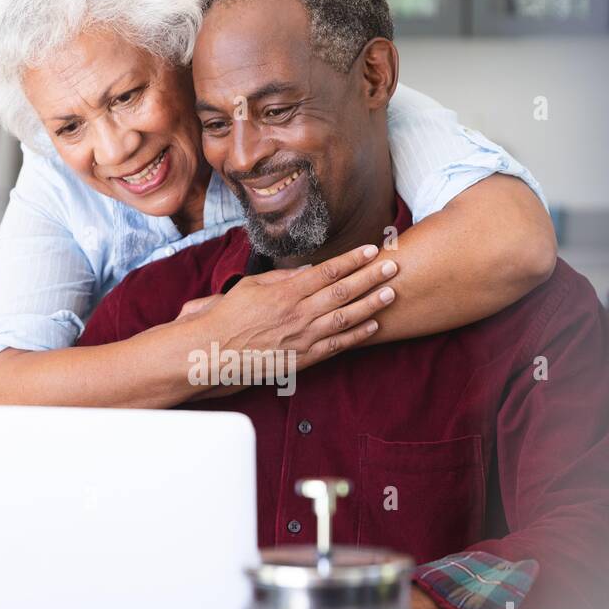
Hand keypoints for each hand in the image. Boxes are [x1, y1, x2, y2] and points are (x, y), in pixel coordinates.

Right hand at [175, 244, 397, 373]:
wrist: (215, 352)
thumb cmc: (230, 316)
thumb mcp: (252, 286)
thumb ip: (283, 278)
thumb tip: (310, 270)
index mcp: (286, 292)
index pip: (327, 271)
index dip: (352, 260)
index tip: (371, 250)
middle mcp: (298, 314)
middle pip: (343, 291)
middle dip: (370, 277)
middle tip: (393, 266)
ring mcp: (303, 337)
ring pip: (345, 318)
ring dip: (371, 305)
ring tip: (391, 293)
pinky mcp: (303, 358)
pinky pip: (336, 346)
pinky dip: (357, 335)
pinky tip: (373, 325)